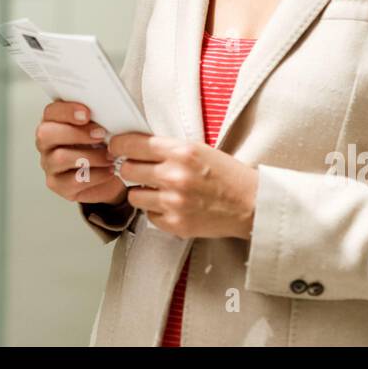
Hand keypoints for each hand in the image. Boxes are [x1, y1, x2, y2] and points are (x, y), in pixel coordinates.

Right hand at [36, 101, 125, 205]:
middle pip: (47, 134)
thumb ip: (96, 117)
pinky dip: (96, 175)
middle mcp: (46, 143)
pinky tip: (108, 170)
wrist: (109, 172)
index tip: (87, 114)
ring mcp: (49, 164)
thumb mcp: (99, 126)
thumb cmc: (101, 145)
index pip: (51, 112)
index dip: (67, 111)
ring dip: (91, 156)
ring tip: (110, 156)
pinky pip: (73, 180)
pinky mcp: (58, 184)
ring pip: (61, 158)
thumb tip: (105, 111)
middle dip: (76, 133)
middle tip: (101, 135)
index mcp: (54, 122)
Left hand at [106, 133, 257, 239]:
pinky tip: (173, 205)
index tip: (116, 147)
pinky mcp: (176, 224)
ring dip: (142, 192)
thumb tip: (135, 146)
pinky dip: (157, 211)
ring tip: (158, 190)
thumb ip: (168, 148)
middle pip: (126, 170)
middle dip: (129, 169)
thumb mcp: (198, 149)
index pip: (132, 144)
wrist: (251, 204)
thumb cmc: (227, 175)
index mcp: (180, 152)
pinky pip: (149, 216)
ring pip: (133, 196)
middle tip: (138, 170)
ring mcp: (174, 202)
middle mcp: (174, 176)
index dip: (118, 145)